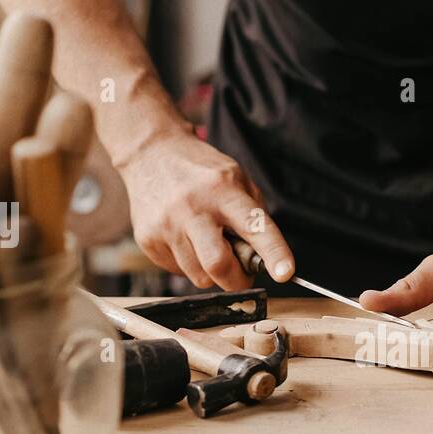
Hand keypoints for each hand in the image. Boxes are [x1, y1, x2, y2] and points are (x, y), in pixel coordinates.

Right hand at [119, 128, 293, 289]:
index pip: (254, 226)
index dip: (273, 253)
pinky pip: (178, 271)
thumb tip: (264, 260)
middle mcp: (192, 208)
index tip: (285, 272)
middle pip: (218, 264)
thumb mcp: (236, 179)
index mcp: (223, 190)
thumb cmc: (201, 172)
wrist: (150, 153)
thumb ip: (253, 216)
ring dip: (211, 271)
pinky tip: (185, 239)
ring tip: (207, 243)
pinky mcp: (147, 240)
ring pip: (199, 276)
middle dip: (236, 280)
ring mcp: (166, 225)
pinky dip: (189, 263)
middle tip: (240, 273)